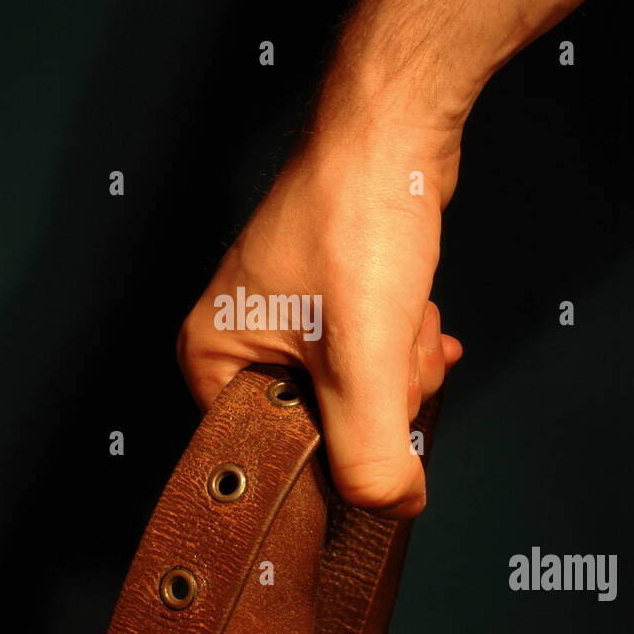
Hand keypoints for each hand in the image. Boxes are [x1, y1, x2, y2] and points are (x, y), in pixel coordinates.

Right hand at [177, 95, 464, 519]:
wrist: (397, 125)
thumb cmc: (354, 213)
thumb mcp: (362, 357)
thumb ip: (371, 452)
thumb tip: (391, 508)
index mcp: (211, 354)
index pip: (266, 454)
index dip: (328, 450)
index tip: (364, 419)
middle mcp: (240, 337)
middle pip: (321, 426)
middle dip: (377, 395)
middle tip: (385, 348)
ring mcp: (288, 319)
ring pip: (357, 392)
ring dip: (396, 363)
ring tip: (400, 313)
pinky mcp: (332, 302)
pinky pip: (372, 356)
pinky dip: (403, 341)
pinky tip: (421, 318)